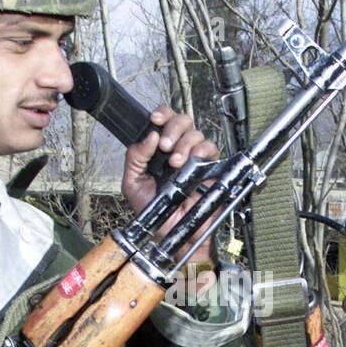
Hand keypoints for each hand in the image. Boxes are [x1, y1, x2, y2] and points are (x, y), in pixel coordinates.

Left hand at [122, 105, 221, 260]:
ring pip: (197, 133)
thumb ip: (135, 159)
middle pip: (183, 120)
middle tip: (166, 147)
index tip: (155, 120)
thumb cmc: (154, 212)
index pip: (164, 120)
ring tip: (176, 164)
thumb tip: (150, 136)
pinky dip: (202, 152)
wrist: (171, 232)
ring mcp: (195, 158)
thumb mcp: (133, 184)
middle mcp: (178, 149)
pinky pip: (212, 149)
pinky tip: (190, 164)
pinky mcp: (210, 168)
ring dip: (185, 144)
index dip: (162, 114)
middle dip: (173, 129)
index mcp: (159, 150)